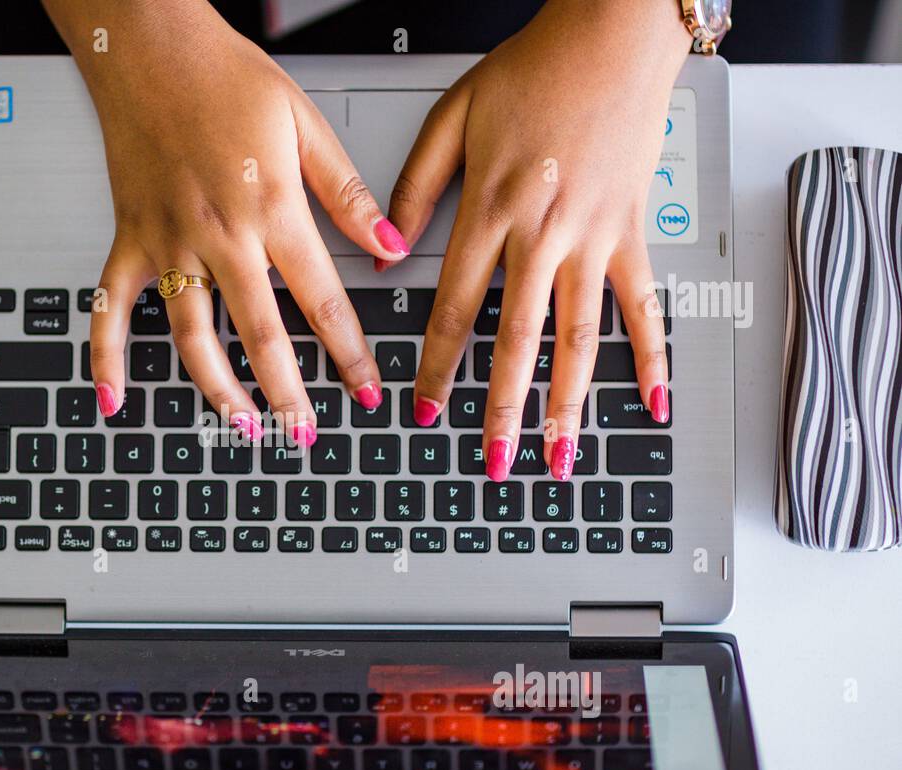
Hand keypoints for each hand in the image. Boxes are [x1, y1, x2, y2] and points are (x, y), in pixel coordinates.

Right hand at [46, 0, 408, 443]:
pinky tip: (114, 398)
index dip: (349, 352)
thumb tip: (388, 244)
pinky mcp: (130, 239)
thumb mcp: (306, 126)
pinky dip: (106, 356)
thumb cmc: (226, 76)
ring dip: (219, 390)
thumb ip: (348, 194)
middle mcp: (220, 236)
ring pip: (194, 336)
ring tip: (243, 427)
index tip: (365, 388)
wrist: (151, 46)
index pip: (321, 300)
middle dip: (289, 393)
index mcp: (271, 209)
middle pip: (260, 335)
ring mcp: (169, 243)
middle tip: (306, 433)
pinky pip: (112, 308)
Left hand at [383, 0, 687, 478]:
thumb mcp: (451, 117)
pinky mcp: (633, 232)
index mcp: (490, 211)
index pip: (456, 309)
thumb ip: (412, 186)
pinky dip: (651, 355)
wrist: (611, 34)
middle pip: (517, 341)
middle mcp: (542, 234)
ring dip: (569, 403)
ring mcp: (594, 238)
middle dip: (501, 409)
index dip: (438, 367)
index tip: (426, 409)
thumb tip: (386, 248)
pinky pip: (644, 305)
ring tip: (560, 453)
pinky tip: (652, 400)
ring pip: (579, 338)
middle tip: (492, 460)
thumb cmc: (533, 69)